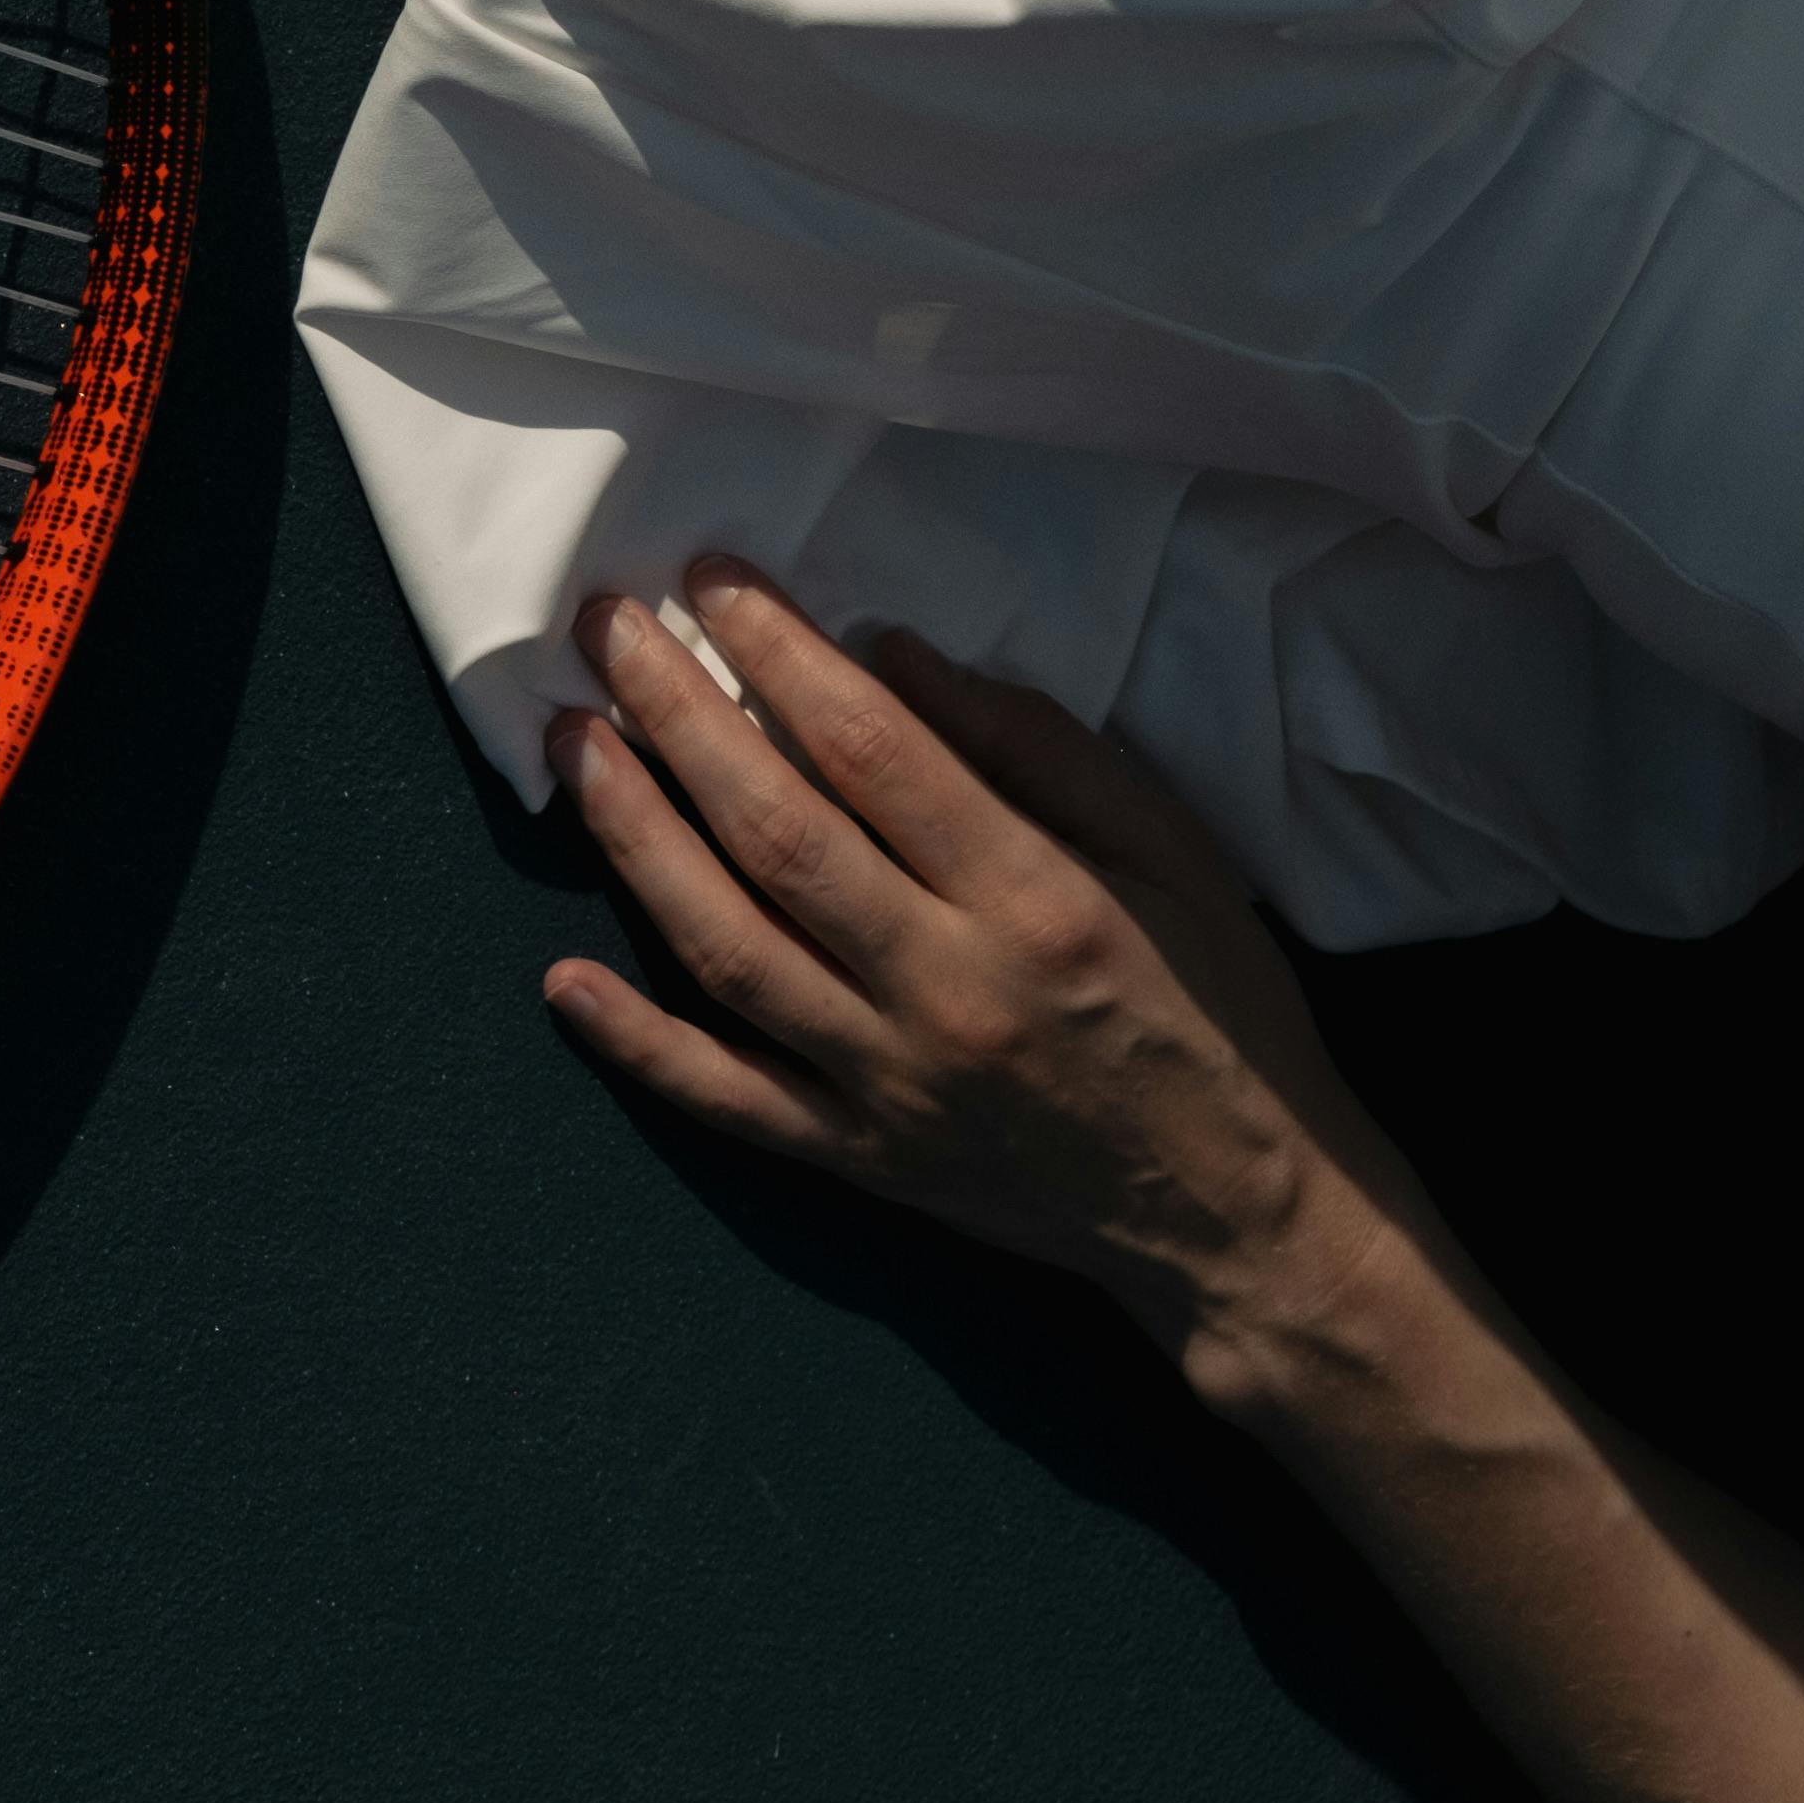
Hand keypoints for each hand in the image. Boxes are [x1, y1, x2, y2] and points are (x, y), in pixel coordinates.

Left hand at [543, 562, 1435, 1396]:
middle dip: (678, 719)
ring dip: (635, 843)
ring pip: (727, 952)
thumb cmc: (1220, 1015)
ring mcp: (891, 1084)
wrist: (1241, 1221)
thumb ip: (1040, 750)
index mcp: (1037, 901)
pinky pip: (725, 1098)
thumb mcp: (1179, 857)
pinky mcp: (860, 1158)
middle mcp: (949, 991)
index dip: (782, 654)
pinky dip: (636, 1043)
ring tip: (576, 747)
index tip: (715, 580)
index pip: (874, 752)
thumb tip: (896, 656)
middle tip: (607, 629)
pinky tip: (561, 978)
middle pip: (776, 835)